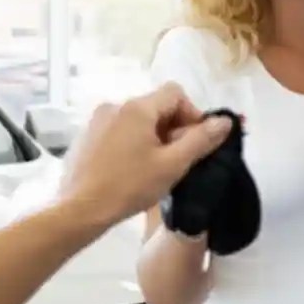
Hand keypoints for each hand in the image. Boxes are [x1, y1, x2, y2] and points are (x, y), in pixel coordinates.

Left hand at [60, 83, 232, 228]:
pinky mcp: (86, 137)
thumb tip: (225, 121)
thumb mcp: (172, 165)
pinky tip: (131, 170)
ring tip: (155, 167)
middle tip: (177, 159)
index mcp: (137, 108)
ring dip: (153, 137)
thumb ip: (201, 140)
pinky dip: (132, 143)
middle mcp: (115, 106)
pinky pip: (119, 130)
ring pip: (138, 120)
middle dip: (173, 128)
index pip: (175, 93)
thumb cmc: (128, 186)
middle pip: (156, 106)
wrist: (78, 209)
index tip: (194, 143)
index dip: (191, 114)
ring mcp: (97, 121)